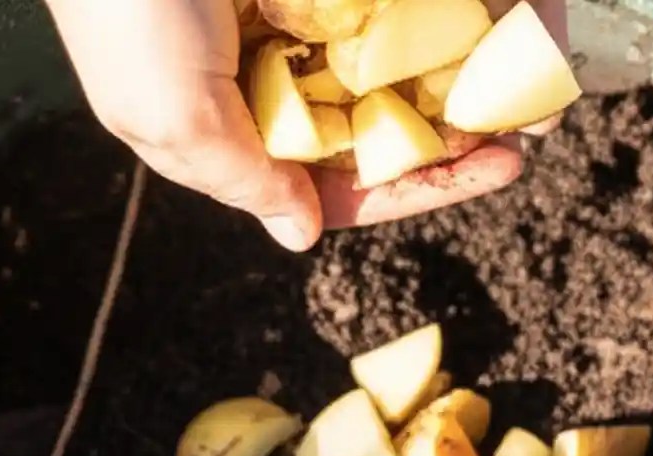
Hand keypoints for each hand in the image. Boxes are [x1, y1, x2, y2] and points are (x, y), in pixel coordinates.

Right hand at [44, 0, 568, 250]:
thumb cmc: (126, 16)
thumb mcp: (170, 116)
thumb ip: (243, 179)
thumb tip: (301, 236)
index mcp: (238, 139)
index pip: (339, 186)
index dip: (418, 186)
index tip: (495, 167)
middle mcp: (272, 90)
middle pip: (377, 129)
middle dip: (448, 131)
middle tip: (526, 120)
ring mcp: (291, 31)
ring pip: (383, 67)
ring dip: (448, 73)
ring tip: (523, 70)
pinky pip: (375, 11)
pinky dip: (426, 15)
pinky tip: (483, 18)